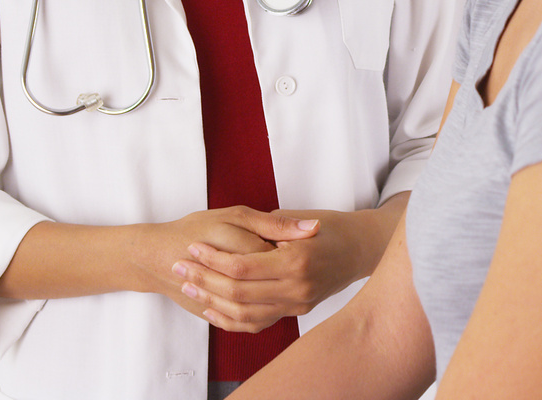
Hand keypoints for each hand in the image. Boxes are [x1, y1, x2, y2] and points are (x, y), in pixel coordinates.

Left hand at [173, 206, 394, 332]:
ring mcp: (298, 304)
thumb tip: (239, 229)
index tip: (192, 248)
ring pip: (245, 314)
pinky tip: (212, 310)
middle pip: (238, 292)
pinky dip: (232, 320)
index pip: (242, 266)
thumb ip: (272, 226)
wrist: (361, 248)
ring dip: (212, 302)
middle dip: (204, 281)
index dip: (213, 258)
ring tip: (190, 288)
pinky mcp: (296, 312)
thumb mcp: (302, 216)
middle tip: (180, 269)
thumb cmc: (332, 226)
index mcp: (296, 259)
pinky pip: (258, 323)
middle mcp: (297, 287)